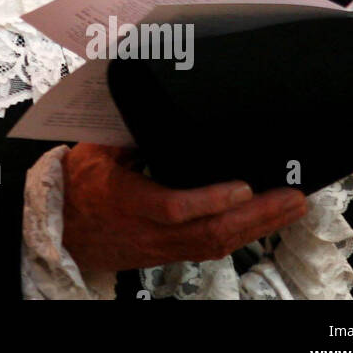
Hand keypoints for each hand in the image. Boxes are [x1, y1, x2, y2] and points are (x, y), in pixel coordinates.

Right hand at [60, 144, 307, 272]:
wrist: (60, 228)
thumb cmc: (77, 186)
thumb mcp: (96, 150)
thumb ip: (126, 128)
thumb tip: (154, 98)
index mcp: (127, 200)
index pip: (174, 208)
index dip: (212, 200)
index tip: (243, 186)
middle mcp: (149, 230)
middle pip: (209, 233)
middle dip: (256, 216)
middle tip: (292, 197)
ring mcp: (161, 248)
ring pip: (217, 245)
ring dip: (259, 227)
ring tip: (292, 207)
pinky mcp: (168, 254)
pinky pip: (212, 249)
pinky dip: (243, 235)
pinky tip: (264, 222)